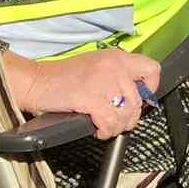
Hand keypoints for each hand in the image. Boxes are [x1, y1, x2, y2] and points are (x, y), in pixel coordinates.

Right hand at [11, 47, 161, 140]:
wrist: (36, 81)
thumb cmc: (63, 78)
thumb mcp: (96, 67)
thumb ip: (117, 76)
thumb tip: (136, 97)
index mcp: (117, 57)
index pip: (152, 69)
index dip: (151, 88)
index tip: (140, 100)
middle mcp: (114, 66)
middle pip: (138, 99)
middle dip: (131, 116)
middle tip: (119, 122)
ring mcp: (103, 81)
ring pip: (126, 113)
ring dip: (118, 126)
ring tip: (108, 128)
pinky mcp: (90, 97)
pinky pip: (109, 121)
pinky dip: (106, 131)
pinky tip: (98, 130)